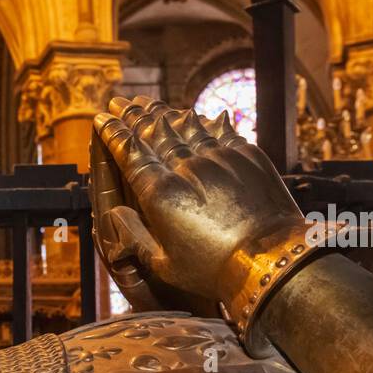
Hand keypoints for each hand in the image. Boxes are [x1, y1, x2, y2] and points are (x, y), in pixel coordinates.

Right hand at [90, 96, 306, 315]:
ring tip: (147, 103)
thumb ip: (135, 237)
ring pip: (184, 125)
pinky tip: (191, 113)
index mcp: (161, 193)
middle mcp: (187, 168)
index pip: (130, 152)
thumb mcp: (163, 265)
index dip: (113, 133)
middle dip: (132, 114)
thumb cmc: (213, 271)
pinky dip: (200, 120)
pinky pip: (218, 129)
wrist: (271, 261)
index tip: (101, 118)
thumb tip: (115, 213)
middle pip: (153, 131)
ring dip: (162, 112)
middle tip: (118, 101)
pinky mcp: (246, 155)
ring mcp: (219, 157)